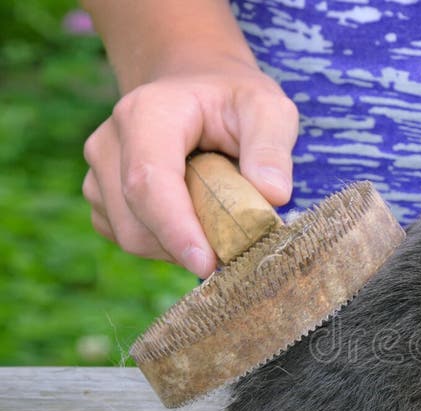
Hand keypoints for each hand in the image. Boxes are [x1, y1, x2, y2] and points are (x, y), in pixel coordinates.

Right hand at [82, 59, 298, 276]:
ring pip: (131, 237)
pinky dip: (167, 245)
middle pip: (136, 220)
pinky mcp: (102, 198)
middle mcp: (109, 143)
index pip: (148, 181)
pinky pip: (131, 239)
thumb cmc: (233, 100)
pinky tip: (195, 221)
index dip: (175, 229)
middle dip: (187, 245)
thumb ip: (272, 147)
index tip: (208, 264)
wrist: (195, 88)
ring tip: (217, 217)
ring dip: (179, 246)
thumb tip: (273, 196)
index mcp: (146, 114)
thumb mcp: (268, 109)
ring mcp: (98, 172)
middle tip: (238, 243)